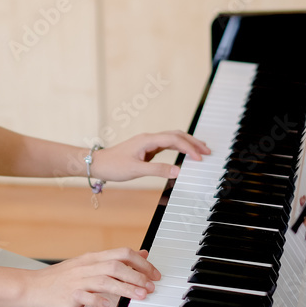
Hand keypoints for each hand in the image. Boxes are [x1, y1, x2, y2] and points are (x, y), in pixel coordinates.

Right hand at [19, 248, 159, 306]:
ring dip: (125, 288)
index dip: (141, 262)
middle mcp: (87, 266)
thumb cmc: (62, 278)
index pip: (122, 253)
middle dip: (137, 275)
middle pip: (116, 265)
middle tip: (151, 286)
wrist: (32, 287)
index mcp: (93, 258)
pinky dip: (97, 301)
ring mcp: (78, 281)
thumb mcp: (89, 264)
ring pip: (105, 280)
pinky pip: (85, 297)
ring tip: (140, 296)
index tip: (154, 274)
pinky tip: (106, 306)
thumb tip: (140, 253)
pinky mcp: (69, 295)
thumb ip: (114, 259)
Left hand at [90, 131, 210, 181]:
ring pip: (172, 139)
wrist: (97, 163)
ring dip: (187, 143)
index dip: (189, 147)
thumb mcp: (136, 170)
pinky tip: (184, 153)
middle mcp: (149, 138)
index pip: (174, 140)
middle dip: (193, 142)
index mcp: (147, 140)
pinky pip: (167, 145)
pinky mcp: (147, 149)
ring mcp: (148, 143)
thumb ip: (158, 170)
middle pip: (176, 135)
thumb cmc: (113, 166)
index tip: (199, 158)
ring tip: (201, 150)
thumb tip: (178, 171)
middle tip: (207, 151)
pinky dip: (178, 148)